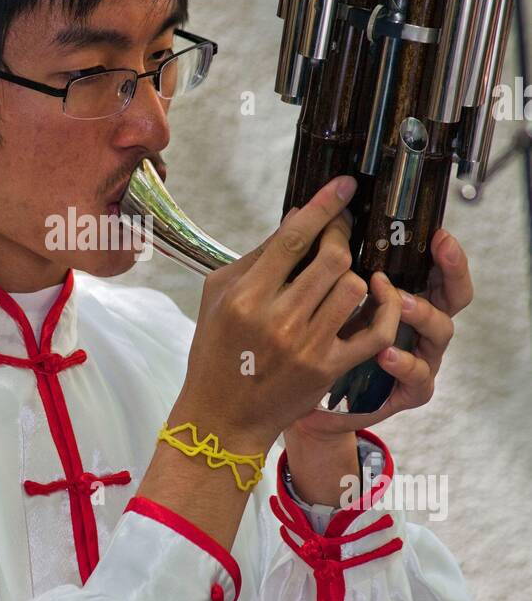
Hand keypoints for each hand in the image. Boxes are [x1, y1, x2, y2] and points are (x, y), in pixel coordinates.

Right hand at [177, 176, 401, 452]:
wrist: (221, 416)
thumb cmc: (215, 350)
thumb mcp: (218, 296)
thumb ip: (256, 256)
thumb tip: (298, 216)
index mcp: (245, 296)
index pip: (292, 238)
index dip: (324, 206)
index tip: (346, 185)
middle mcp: (276, 320)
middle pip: (332, 259)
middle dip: (342, 237)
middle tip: (341, 231)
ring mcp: (306, 347)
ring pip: (355, 289)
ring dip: (355, 274)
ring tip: (344, 273)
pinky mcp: (328, 370)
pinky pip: (374, 331)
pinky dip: (384, 309)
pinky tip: (378, 296)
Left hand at [286, 226, 472, 437]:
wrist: (312, 397)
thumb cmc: (325, 340)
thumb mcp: (331, 298)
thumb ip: (338, 267)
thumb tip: (326, 218)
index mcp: (407, 295)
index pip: (434, 268)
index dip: (443, 252)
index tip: (437, 232)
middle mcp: (421, 325)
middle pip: (454, 295)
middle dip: (452, 270)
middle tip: (439, 250)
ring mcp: (421, 357)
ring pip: (441, 331)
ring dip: (423, 312)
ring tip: (399, 300)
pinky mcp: (410, 390)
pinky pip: (419, 377)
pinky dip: (406, 363)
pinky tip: (386, 353)